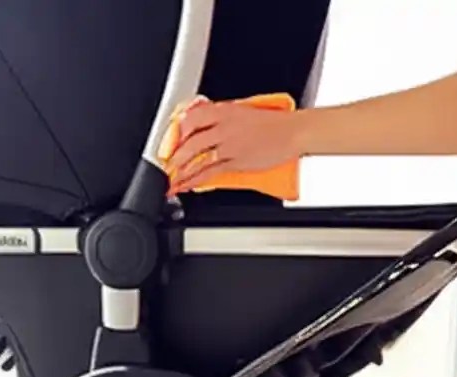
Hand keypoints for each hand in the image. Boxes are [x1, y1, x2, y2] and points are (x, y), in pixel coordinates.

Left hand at [164, 98, 304, 195]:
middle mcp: (225, 127)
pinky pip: (211, 172)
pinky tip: (186, 185)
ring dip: (180, 171)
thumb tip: (198, 125)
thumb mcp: (242, 111)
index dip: (176, 131)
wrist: (293, 132)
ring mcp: (230, 146)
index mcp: (224, 111)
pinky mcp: (237, 162)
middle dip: (173, 156)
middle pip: (191, 142)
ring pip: (198, 159)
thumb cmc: (271, 122)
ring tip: (169, 180)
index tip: (168, 141)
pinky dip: (195, 180)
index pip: (192, 118)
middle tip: (163, 165)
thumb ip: (220, 117)